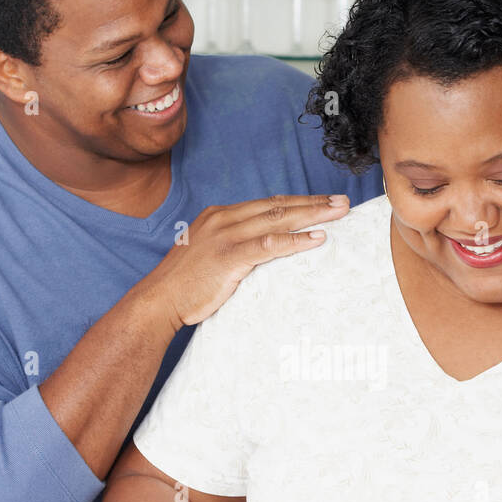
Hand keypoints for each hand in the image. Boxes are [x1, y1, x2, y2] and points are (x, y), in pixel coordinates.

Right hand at [142, 193, 350, 329]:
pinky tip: (317, 239)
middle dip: (313, 203)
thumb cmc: (185, 284)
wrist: (158, 300)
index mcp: (219, 215)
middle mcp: (224, 218)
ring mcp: (226, 235)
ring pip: (277, 219)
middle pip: (277, 206)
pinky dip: (295, 241)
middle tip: (342, 202)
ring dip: (312, 215)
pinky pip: (269, 245)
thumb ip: (234, 246)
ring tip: (338, 214)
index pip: (267, 204)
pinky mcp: (229, 256)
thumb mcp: (210, 254)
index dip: (298, 202)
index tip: (323, 202)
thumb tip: (262, 251)